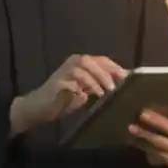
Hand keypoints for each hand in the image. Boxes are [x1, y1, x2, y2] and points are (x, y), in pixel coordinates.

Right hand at [9, 54, 126, 137]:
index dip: (114, 67)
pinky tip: (86, 96)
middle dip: (106, 72)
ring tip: (104, 92)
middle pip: (92, 61)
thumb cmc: (65, 98)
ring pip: (82, 68)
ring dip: (95, 79)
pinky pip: (71, 82)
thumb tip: (121, 84)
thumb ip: (100, 84)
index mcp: (81, 63)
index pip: (102, 60)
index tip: (127, 77)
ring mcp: (63, 72)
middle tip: (115, 87)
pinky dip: (81, 88)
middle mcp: (72, 63)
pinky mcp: (56, 83)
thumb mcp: (87, 90)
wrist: (40, 108)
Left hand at [129, 97, 167, 166]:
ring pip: (164, 143)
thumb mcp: (167, 107)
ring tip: (132, 127)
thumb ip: (156, 94)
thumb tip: (128, 79)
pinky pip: (157, 153)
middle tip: (142, 114)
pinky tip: (131, 139)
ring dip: (146, 135)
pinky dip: (143, 145)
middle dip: (159, 122)